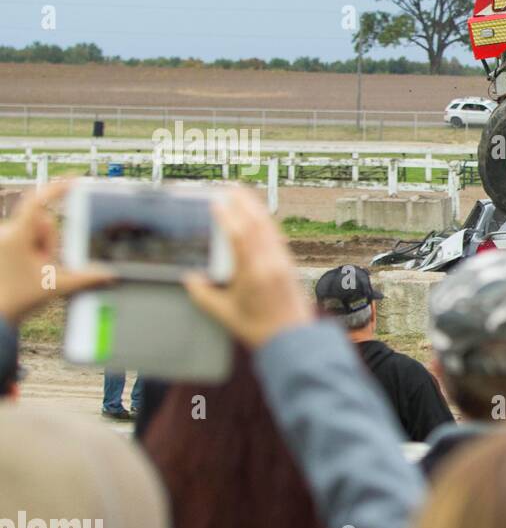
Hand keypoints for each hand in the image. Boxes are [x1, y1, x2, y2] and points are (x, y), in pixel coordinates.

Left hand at [0, 182, 111, 322]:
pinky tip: (28, 268)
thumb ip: (86, 277)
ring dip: (41, 248)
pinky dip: (33, 250)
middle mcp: (6, 232)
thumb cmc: (17, 299)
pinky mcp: (3, 245)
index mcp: (17, 236)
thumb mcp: (56, 285)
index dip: (57, 188)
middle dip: (50, 242)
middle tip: (45, 264)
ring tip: (34, 270)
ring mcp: (3, 238)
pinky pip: (25, 238)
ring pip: (35, 232)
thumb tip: (109, 274)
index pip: (39, 202)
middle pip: (43, 222)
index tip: (74, 179)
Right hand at [184, 185, 311, 347]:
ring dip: (257, 209)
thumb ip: (204, 295)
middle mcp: (271, 264)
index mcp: (253, 274)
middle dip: (244, 203)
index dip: (228, 217)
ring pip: (270, 229)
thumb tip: (189, 278)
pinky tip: (262, 217)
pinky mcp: (290, 266)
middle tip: (230, 187)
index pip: (239, 237)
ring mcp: (283, 263)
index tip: (216, 202)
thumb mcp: (225, 314)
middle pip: (257, 225)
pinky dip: (268, 223)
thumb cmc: (260, 330)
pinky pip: (278, 238)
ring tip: (244, 195)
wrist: (292, 340)